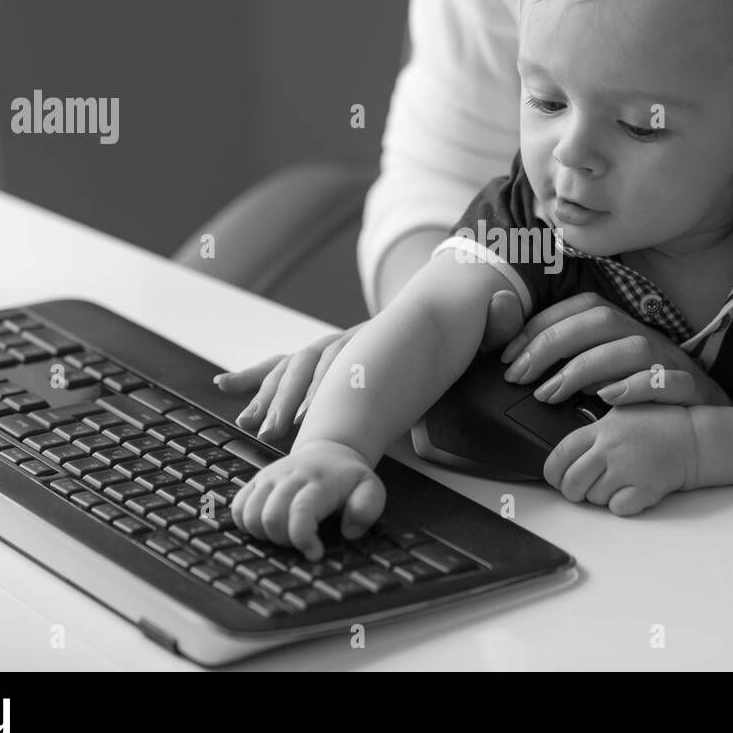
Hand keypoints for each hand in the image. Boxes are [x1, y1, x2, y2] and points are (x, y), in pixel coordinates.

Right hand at [214, 289, 526, 440]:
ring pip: (297, 364)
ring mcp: (345, 344)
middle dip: (290, 396)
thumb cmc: (474, 322)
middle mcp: (361, 334)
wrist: (459, 302)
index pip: (352, 352)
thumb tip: (507, 303)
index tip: (307, 417)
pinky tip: (226, 386)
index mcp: (394, 330)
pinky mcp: (335, 357)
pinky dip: (257, 375)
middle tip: (275, 430)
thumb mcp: (491, 318)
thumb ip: (498, 317)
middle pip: (316, 359)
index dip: (327, 384)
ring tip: (249, 422)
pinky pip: (289, 365)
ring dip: (270, 392)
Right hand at [229, 439, 385, 557]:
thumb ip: (367, 509)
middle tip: (300, 543)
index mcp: (319, 481)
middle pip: (271, 517)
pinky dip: (246, 525)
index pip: (301, 511)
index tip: (315, 554)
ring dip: (264, 535)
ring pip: (249, 513)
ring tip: (285, 535)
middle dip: (284, 541)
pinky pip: (237, 507)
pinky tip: (267, 529)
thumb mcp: (372, 489)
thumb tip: (349, 531)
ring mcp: (270, 477)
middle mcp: (290, 476)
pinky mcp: (256, 480)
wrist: (330, 451)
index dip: (303, 539)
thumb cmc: (349, 479)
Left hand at [499, 292, 732, 407]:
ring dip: (586, 367)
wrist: (700, 432)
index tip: (506, 356)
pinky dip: (638, 387)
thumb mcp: (597, 377)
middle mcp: (646, 338)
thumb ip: (554, 356)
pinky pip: (669, 382)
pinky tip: (607, 399)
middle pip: (601, 320)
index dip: (539, 325)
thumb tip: (510, 334)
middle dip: (552, 344)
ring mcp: (670, 363)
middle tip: (518, 377)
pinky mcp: (691, 391)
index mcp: (622, 330)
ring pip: (633, 347)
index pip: (579, 308)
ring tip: (550, 393)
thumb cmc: (641, 402)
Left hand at [543, 404, 699, 514]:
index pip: (560, 455)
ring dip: (601, 496)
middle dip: (573, 491)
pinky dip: (622, 505)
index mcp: (601, 429)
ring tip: (619, 480)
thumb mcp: (621, 413)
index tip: (556, 478)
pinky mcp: (644, 489)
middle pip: (571, 483)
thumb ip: (592, 429)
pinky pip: (617, 509)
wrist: (695, 438)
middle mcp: (610, 449)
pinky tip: (632, 489)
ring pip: (593, 498)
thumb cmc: (659, 425)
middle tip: (584, 488)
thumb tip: (565, 451)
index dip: (552, 473)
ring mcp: (626, 470)